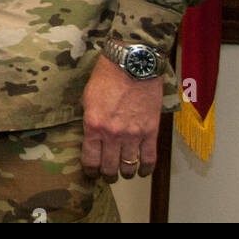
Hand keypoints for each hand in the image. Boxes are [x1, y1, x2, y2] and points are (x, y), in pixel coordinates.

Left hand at [81, 55, 162, 181]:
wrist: (132, 64)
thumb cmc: (107, 76)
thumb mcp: (88, 98)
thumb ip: (89, 120)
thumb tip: (91, 137)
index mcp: (93, 125)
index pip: (90, 160)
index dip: (90, 171)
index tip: (91, 173)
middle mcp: (112, 134)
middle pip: (109, 167)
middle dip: (107, 175)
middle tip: (108, 175)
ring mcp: (133, 134)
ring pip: (128, 166)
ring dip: (125, 172)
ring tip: (124, 172)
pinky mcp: (150, 131)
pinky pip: (149, 158)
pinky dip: (145, 169)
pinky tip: (142, 171)